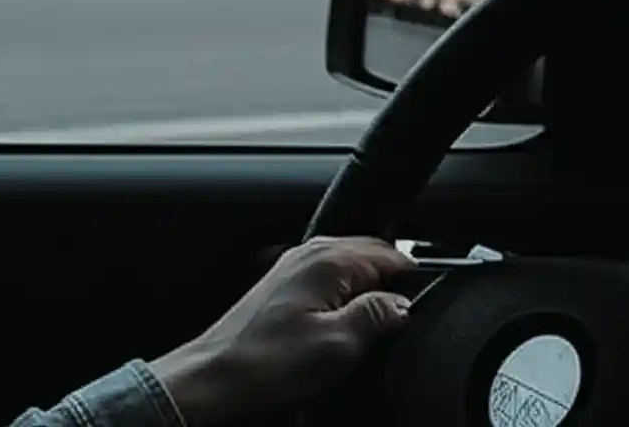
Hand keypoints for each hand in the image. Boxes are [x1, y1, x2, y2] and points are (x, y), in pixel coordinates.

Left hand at [149, 236, 415, 424]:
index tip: (413, 315)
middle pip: (373, 257)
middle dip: (388, 289)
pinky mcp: (284, 284)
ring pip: (352, 269)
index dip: (411, 285)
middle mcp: (311, 253)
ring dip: (364, 296)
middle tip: (388, 329)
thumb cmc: (265, 362)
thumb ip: (378, 316)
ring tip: (359, 334)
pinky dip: (342, 300)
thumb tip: (404, 305)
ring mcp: (295, 266)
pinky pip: (330, 281)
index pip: (393, 254)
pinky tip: (336, 330)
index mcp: (329, 259)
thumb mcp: (338, 345)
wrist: (215, 376)